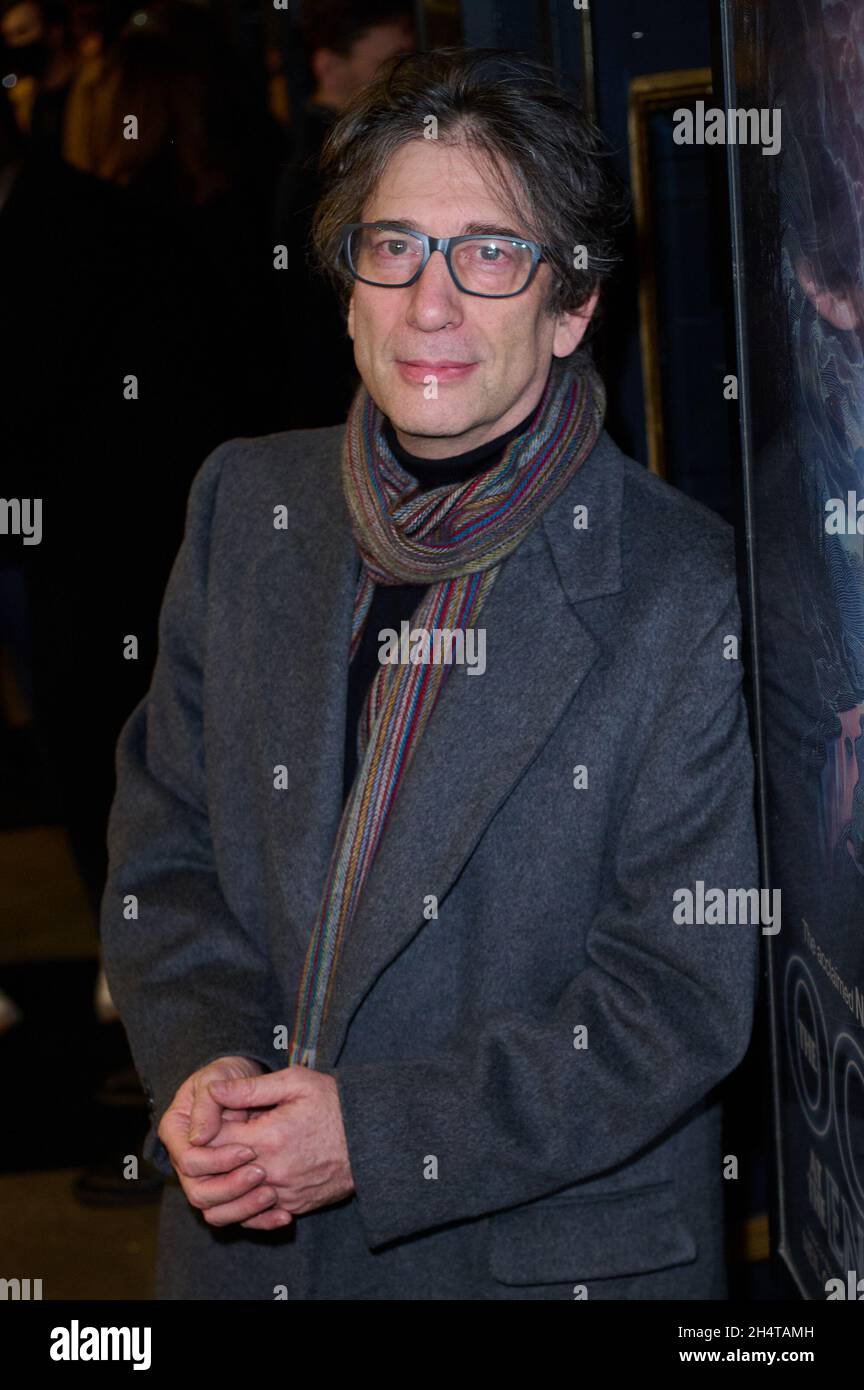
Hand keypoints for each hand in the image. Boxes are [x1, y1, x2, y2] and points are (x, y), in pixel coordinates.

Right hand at [158, 1056, 277, 1222]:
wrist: (246, 1080)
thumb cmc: (229, 1074)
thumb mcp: (217, 1076)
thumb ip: (208, 1104)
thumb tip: (199, 1138)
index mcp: (177, 1131)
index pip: (189, 1160)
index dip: (217, 1160)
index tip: (248, 1150)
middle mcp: (186, 1160)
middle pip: (198, 1192)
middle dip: (230, 1187)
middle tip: (261, 1172)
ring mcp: (205, 1177)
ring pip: (215, 1211)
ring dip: (243, 1208)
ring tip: (272, 1194)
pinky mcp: (226, 1190)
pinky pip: (237, 1216)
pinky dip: (259, 1220)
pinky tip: (284, 1215)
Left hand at [204, 1065, 354, 1229]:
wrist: (373, 1137)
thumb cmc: (334, 1103)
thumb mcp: (295, 1083)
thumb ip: (250, 1088)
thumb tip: (213, 1090)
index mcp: (268, 1138)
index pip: (212, 1142)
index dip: (204, 1130)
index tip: (212, 1120)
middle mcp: (272, 1172)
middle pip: (218, 1176)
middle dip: (211, 1158)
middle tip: (217, 1142)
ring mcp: (284, 1194)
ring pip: (234, 1202)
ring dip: (226, 1184)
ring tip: (231, 1163)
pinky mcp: (295, 1208)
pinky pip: (258, 1215)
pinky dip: (248, 1201)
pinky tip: (252, 1181)